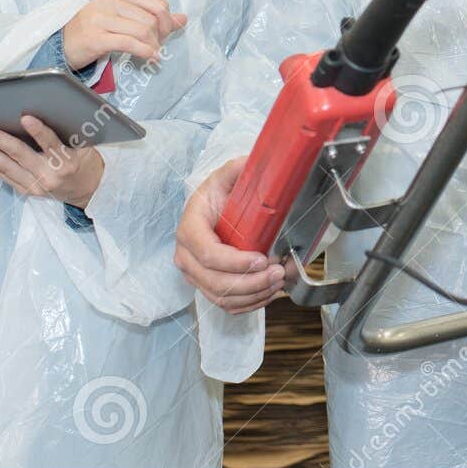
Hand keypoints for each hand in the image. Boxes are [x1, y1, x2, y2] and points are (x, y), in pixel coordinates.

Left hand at [0, 115, 104, 208]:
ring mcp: (35, 186)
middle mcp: (49, 176)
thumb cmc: (85, 161)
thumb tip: (38, 113)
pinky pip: (2, 175)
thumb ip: (65, 133)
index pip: (51, 144)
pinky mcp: (26, 191)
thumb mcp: (84, 145)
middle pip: (19, 155)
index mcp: (67, 162)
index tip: (25, 118)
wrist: (87, 190)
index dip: (38, 131)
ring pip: (4, 166)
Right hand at [62, 0, 186, 70]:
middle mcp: (109, 1)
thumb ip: (154, 16)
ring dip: (153, 46)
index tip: (163, 34)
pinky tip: (149, 57)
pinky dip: (144, 51)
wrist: (63, 42)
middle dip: (160, 36)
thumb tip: (183, 19)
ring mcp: (100, 18)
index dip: (166, 21)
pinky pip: (128, 43)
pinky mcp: (95, 38)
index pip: (157, 4)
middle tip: (156, 46)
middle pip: (151, 19)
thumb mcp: (125, 17)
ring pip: (142, 30)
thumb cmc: (97, 28)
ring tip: (152, 52)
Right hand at [174, 158, 287, 313]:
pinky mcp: (208, 286)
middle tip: (278, 272)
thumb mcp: (227, 176)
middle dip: (251, 282)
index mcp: (190, 228)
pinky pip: (227, 305)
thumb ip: (237, 169)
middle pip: (215, 282)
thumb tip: (250, 162)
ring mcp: (196, 275)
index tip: (262, 259)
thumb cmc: (218, 194)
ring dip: (254, 294)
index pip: (207, 254)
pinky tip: (270, 292)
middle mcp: (187, 256)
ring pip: (222, 297)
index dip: (234, 263)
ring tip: (279, 280)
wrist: (212, 208)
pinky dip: (250, 303)